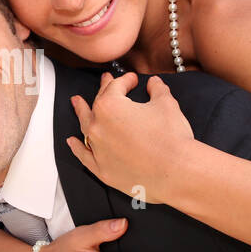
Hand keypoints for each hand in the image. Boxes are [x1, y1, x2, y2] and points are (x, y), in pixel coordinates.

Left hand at [65, 72, 195, 203]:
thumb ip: (157, 89)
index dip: (126, 80)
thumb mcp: (166, 104)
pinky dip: (77, 148)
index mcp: (110, 106)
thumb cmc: (172, 138)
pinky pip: (85, 156)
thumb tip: (154, 83)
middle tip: (105, 80)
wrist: (177, 171)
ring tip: (77, 103)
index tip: (132, 80)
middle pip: (98, 104)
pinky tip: (72, 141)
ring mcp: (98, 149)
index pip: (116, 87)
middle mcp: (98, 126)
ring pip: (86, 128)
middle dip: (104, 90)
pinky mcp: (102, 170)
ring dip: (81, 113)